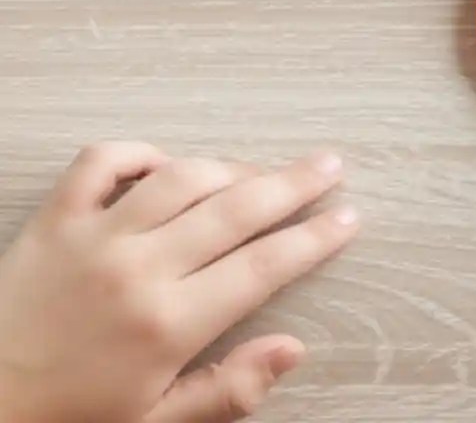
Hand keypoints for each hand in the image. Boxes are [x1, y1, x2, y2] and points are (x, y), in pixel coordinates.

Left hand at [0, 144, 359, 422]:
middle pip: (236, 209)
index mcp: (168, 323)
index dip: (315, 238)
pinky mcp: (54, 220)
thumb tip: (292, 350)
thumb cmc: (67, 415)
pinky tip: (167, 165)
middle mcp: (137, 269)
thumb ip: (226, 389)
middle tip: (329, 166)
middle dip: (293, 184)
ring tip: (264, 170)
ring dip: (232, 167)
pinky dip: (141, 153)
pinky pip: (103, 162)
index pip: (264, 265)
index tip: (347, 219)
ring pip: (182, 177)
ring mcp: (93, 237)